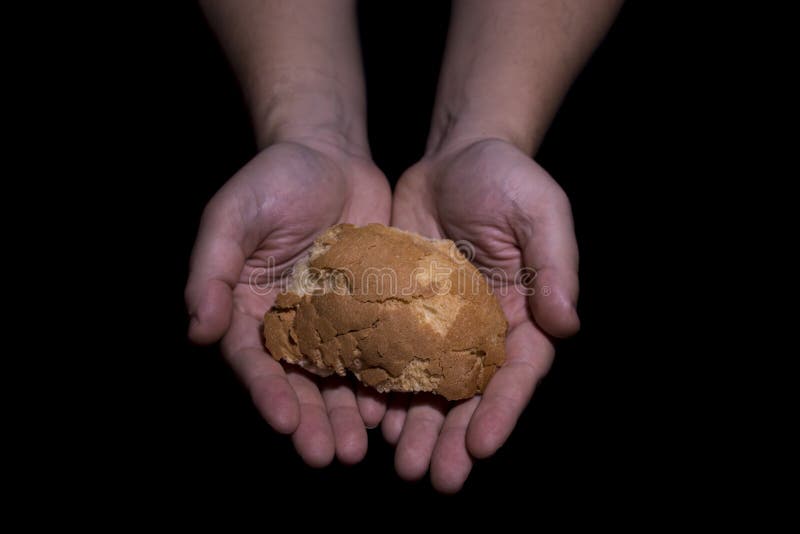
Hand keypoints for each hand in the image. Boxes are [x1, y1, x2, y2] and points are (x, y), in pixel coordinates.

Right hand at [186, 140, 390, 465]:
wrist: (331, 156)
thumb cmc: (272, 181)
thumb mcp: (231, 217)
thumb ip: (210, 272)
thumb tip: (198, 331)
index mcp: (250, 310)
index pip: (255, 362)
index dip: (268, 393)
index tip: (285, 422)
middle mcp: (292, 325)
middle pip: (300, 382)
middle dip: (314, 419)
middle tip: (331, 454)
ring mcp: (335, 320)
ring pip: (342, 376)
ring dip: (351, 413)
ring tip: (365, 445)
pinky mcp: (373, 308)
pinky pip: (381, 348)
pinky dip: (388, 378)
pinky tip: (400, 406)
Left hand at [388, 137, 579, 491]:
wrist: (454, 156)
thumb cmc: (507, 178)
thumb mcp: (541, 211)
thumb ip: (556, 266)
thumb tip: (566, 324)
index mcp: (523, 314)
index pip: (517, 373)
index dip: (502, 411)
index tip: (480, 446)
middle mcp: (481, 329)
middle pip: (469, 394)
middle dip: (452, 436)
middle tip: (433, 476)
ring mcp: (438, 322)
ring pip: (427, 386)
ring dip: (414, 427)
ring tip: (399, 463)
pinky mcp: (401, 308)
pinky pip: (390, 354)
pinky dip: (380, 387)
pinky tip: (366, 416)